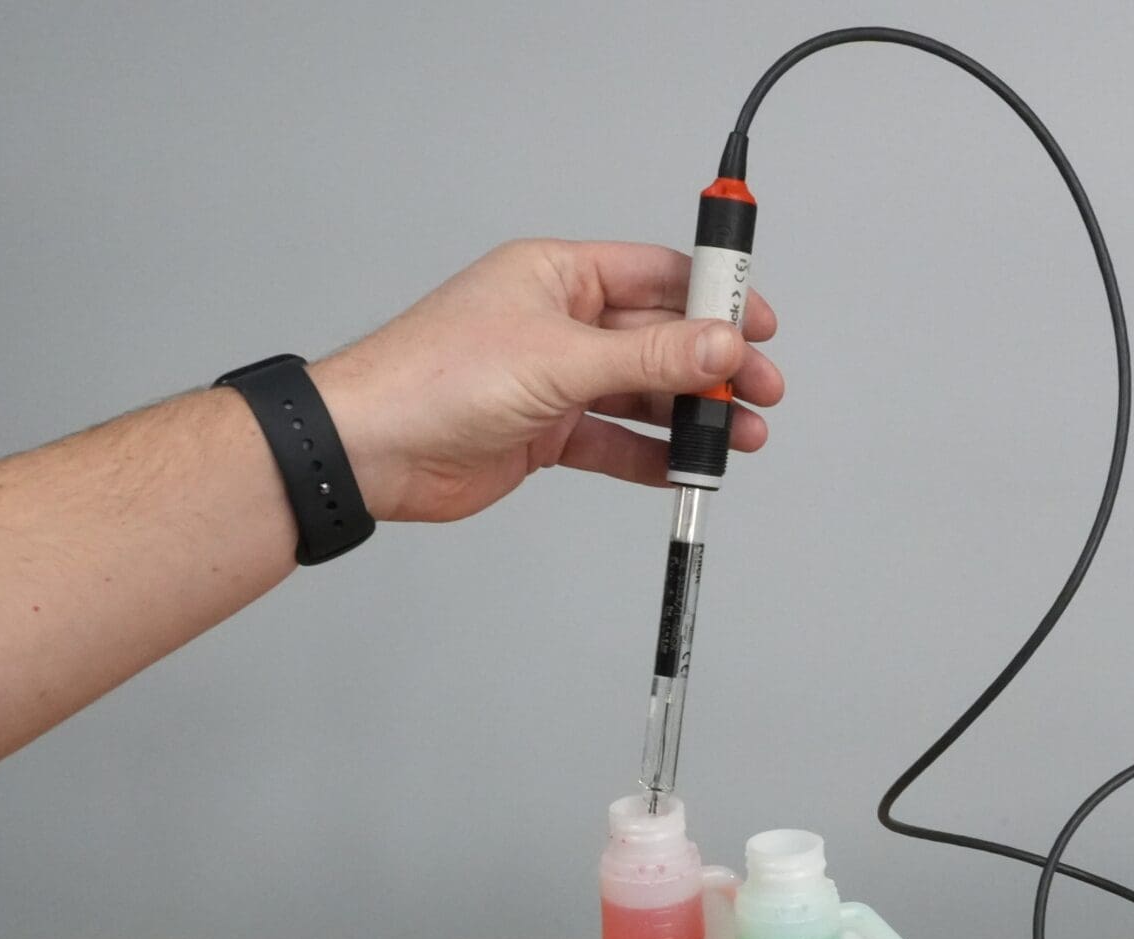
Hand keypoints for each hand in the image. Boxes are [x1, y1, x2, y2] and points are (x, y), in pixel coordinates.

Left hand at [309, 239, 785, 522]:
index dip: (713, 298)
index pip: (655, 275)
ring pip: (643, 392)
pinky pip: (616, 441)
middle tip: (760, 390)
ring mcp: (553, 379)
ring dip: (692, 415)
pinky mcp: (546, 433)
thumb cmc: (436, 378)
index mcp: (557, 275)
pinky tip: (686, 468)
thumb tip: (720, 344)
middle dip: (714, 366)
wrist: (372, 450)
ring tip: (740, 437)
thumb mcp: (560, 359)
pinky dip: (652, 455)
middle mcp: (559, 322)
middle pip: (659, 338)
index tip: (758, 323)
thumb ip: (649, 356)